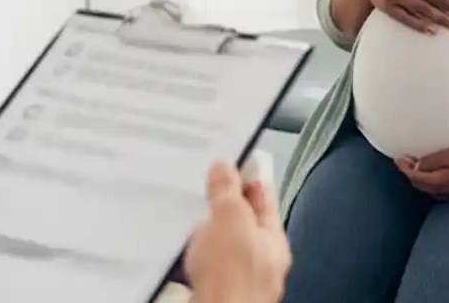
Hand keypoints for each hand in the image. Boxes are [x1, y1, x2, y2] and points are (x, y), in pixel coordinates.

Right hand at [185, 162, 290, 302]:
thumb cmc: (232, 282)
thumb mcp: (231, 220)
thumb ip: (228, 192)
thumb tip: (224, 169)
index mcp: (272, 242)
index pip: (262, 200)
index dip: (245, 176)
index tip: (226, 159)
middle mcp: (256, 262)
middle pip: (236, 223)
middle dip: (216, 206)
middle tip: (198, 188)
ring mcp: (233, 280)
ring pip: (213, 245)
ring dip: (198, 233)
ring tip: (183, 220)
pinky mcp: (210, 292)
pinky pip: (196, 266)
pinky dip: (185, 256)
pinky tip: (176, 251)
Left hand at [395, 147, 448, 198]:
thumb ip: (433, 161)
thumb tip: (417, 167)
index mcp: (439, 182)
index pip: (415, 178)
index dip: (404, 168)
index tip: (398, 158)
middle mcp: (444, 191)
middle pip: (420, 185)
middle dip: (409, 174)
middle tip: (404, 161)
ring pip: (429, 189)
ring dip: (419, 179)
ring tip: (416, 166)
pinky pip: (439, 190)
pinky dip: (430, 182)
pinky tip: (434, 175)